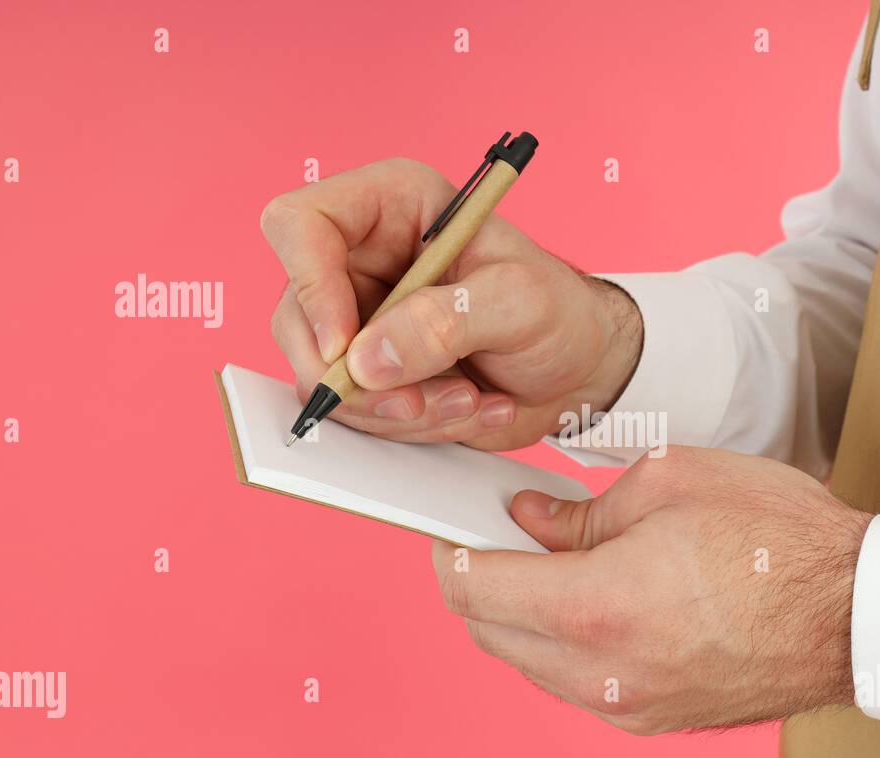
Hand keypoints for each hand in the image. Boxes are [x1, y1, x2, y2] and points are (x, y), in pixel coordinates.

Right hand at [259, 158, 642, 450]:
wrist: (582, 368)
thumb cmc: (560, 311)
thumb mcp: (519, 303)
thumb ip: (445, 323)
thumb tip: (366, 360)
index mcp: (391, 206)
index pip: (300, 226)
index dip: (309, 287)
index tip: (345, 346)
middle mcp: (362, 261)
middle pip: (297, 319)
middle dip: (357, 378)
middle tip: (419, 401)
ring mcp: (362, 324)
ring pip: (326, 380)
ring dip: (400, 408)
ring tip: (471, 398)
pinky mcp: (374, 376)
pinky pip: (359, 415)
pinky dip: (412, 427)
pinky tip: (469, 409)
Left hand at [431, 447, 873, 733]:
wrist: (857, 612)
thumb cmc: (779, 539)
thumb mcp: (669, 484)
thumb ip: (581, 509)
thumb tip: (531, 520)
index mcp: (595, 607)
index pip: (474, 591)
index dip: (450, 555)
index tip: (451, 531)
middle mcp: (602, 673)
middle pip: (490, 635)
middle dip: (481, 584)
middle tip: (503, 536)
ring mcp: (628, 706)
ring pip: (530, 664)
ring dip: (522, 617)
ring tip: (555, 564)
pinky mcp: (653, 719)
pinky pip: (576, 684)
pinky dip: (564, 644)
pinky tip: (597, 601)